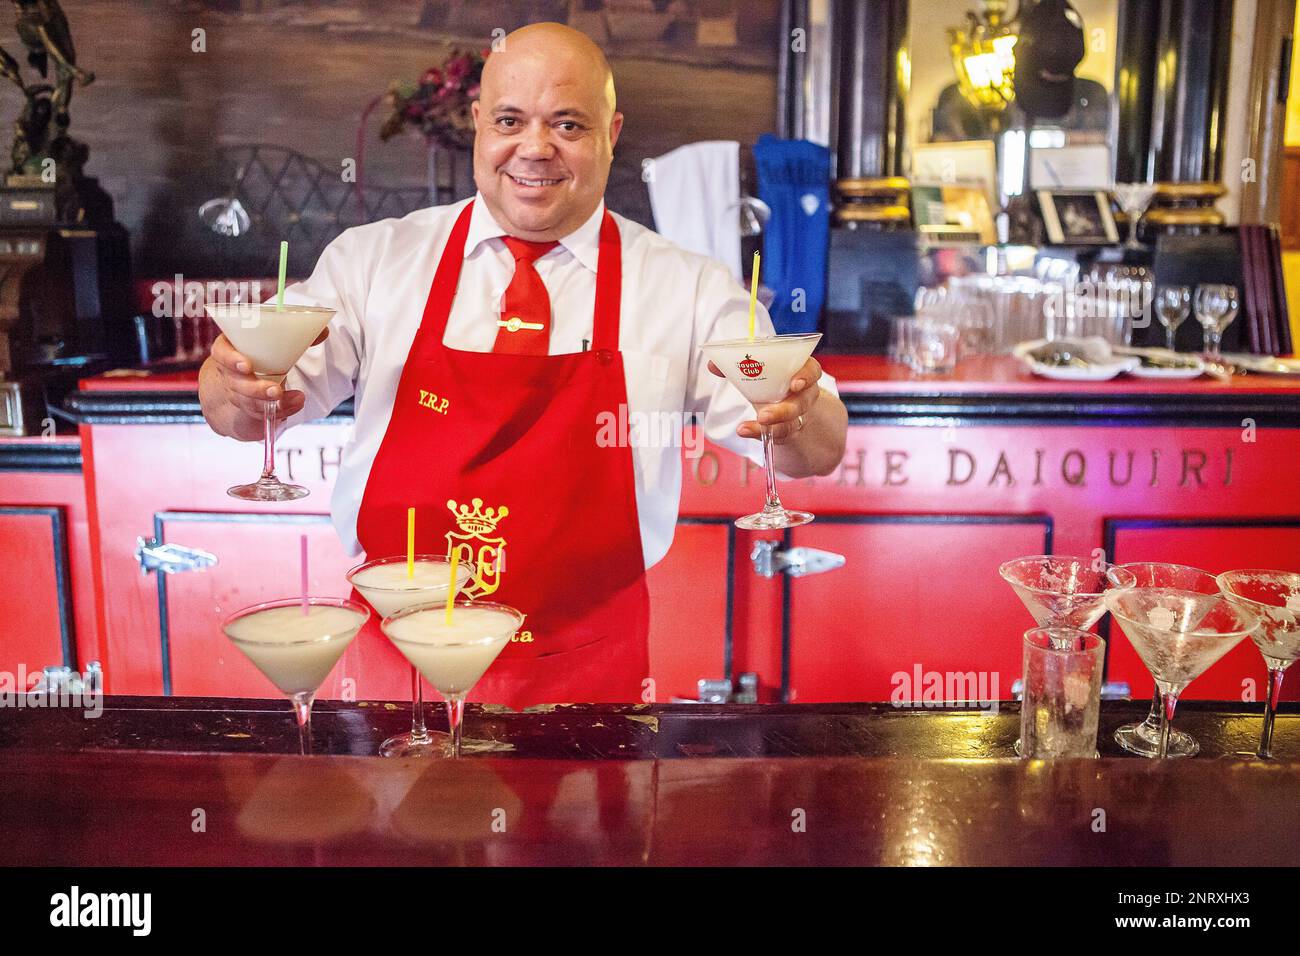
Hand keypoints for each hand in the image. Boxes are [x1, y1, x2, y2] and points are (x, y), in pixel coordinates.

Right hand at [202, 329, 326, 438]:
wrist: (250, 378)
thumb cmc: (260, 354)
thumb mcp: (272, 343)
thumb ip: (298, 337)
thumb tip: (323, 331)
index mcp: (231, 349)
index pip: (221, 352)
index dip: (230, 359)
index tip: (247, 365)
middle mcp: (231, 373)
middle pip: (235, 383)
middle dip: (255, 389)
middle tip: (275, 390)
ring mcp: (238, 394)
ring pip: (248, 402)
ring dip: (271, 403)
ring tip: (294, 399)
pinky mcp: (250, 409)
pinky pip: (263, 413)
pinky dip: (282, 409)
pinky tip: (296, 403)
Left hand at [709, 355, 822, 443]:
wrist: (783, 405)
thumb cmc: (773, 381)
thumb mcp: (760, 371)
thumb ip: (739, 366)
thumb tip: (712, 364)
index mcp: (801, 372)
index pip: (812, 370)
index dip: (806, 376)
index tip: (795, 383)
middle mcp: (804, 394)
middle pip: (802, 402)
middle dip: (785, 410)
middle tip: (764, 415)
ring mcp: (798, 415)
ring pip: (791, 422)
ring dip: (772, 424)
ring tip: (755, 424)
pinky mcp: (787, 430)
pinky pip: (777, 433)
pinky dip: (758, 432)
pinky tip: (744, 430)